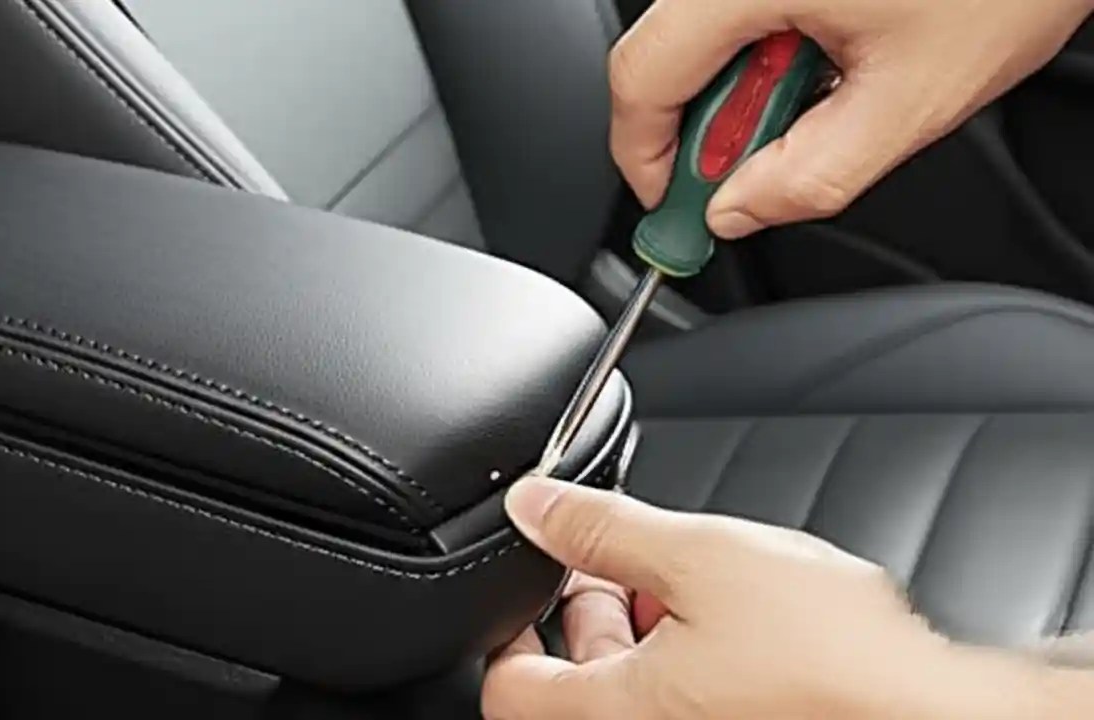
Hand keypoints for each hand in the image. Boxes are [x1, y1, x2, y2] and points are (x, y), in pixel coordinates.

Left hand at [482, 477, 1082, 718]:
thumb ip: (603, 530)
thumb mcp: (702, 558)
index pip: (506, 686)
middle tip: (615, 559)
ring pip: (624, 692)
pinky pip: (676, 701)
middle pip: (566, 684)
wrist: (933, 712)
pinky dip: (679, 657)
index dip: (510, 619)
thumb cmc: (831, 656)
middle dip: (585, 609)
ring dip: (635, 628)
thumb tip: (535, 505)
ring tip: (679, 577)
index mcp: (614, 714)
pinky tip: (722, 616)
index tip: (536, 573)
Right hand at [609, 0, 1091, 237]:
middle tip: (745, 174)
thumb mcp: (912, 103)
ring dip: (737, 89)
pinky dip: (762, 49)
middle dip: (701, 129)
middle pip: (665, 55)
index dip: (645, 156)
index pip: (643, 76)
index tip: (674, 205)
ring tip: (813, 100)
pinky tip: (820, 59)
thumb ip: (809, 175)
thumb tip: (735, 210)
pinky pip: (737, 7)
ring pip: (699, 31)